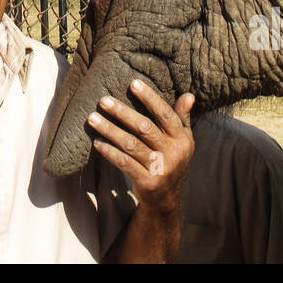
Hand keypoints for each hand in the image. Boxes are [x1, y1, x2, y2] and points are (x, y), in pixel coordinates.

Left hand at [88, 78, 194, 213]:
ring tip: (93, 118)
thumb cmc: (171, 160)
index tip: (133, 83)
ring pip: (131, 144)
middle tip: (103, 100)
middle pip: (144, 127)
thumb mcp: (182, 140)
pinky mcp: (147, 182)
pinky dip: (110, 152)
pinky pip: (125, 163)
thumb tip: (189, 95)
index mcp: (182, 139)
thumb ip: (182, 117)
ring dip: (110, 130)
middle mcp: (174, 153)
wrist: (167, 199)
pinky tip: (97, 142)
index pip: (165, 114)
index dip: (149, 98)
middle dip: (122, 112)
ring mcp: (161, 168)